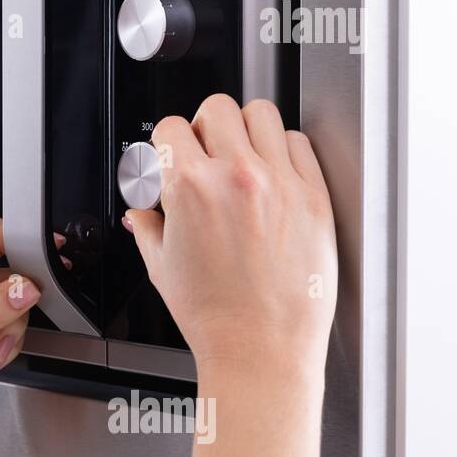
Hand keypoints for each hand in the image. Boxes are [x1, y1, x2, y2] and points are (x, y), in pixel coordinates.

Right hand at [125, 95, 336, 395]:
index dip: (166, 142)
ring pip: (261, 114)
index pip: (171, 127)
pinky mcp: (314, 196)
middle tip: (205, 153)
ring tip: (241, 156)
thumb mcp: (161, 266)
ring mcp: (280, 183)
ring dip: (245, 129)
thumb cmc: (213, 316)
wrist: (261, 348)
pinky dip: (283, 150)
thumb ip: (147, 225)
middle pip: (217, 108)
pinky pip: (299, 143)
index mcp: (190, 188)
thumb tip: (141, 211)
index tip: (172, 157)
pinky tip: (272, 175)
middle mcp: (236, 177)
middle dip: (204, 127)